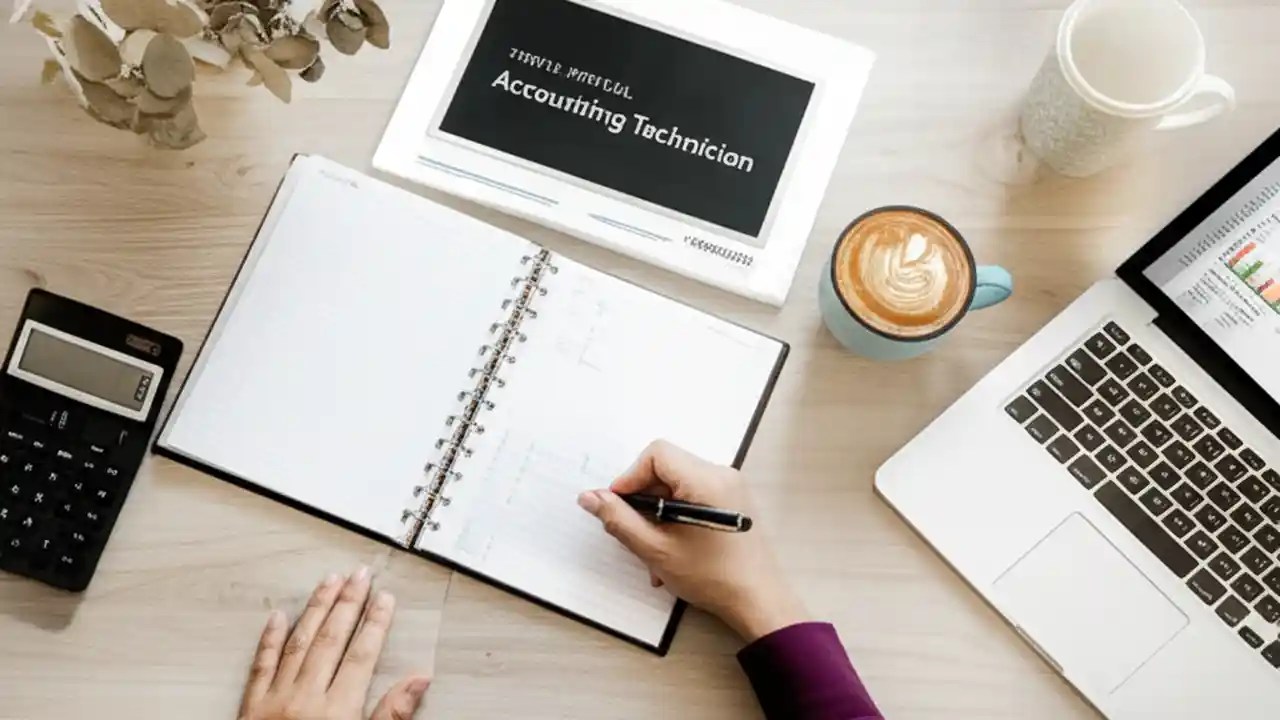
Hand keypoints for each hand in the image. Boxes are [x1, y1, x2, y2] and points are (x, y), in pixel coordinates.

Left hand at [238, 568, 430, 719]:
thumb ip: (390, 716)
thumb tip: (418, 681)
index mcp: (336, 711)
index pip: (362, 654)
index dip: (376, 623)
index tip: (385, 599)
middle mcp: (304, 698)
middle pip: (331, 639)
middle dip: (348, 603)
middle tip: (361, 574)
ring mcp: (274, 700)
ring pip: (298, 643)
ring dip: (315, 609)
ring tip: (328, 581)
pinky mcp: (249, 708)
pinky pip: (261, 665)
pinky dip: (270, 639)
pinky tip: (278, 616)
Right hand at [577, 440, 808, 641]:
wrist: (759, 601)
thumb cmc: (714, 578)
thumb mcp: (657, 550)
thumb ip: (619, 520)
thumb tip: (590, 498)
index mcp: (706, 480)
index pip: (657, 454)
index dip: (630, 477)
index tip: (618, 507)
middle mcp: (722, 475)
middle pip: (666, 470)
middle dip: (644, 502)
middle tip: (635, 535)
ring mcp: (730, 488)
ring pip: (677, 486)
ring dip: (658, 516)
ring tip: (654, 555)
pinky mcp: (732, 502)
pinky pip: (693, 497)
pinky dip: (676, 519)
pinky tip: (672, 552)